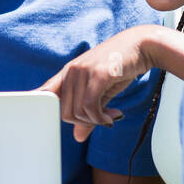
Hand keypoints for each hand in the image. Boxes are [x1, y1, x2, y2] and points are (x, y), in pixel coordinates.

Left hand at [38, 26, 154, 142]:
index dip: (41, 107)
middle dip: (83, 122)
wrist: (142, 46)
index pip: (45, 93)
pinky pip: (90, 106)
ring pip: (77, 111)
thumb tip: (78, 138)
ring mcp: (83, 71)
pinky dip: (100, 117)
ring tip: (110, 118)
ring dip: (95, 121)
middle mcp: (71, 71)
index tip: (44, 121)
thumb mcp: (101, 94)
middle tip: (102, 121)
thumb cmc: (120, 68)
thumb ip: (88, 113)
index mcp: (68, 73)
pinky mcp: (97, 74)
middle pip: (64, 111)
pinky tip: (112, 116)